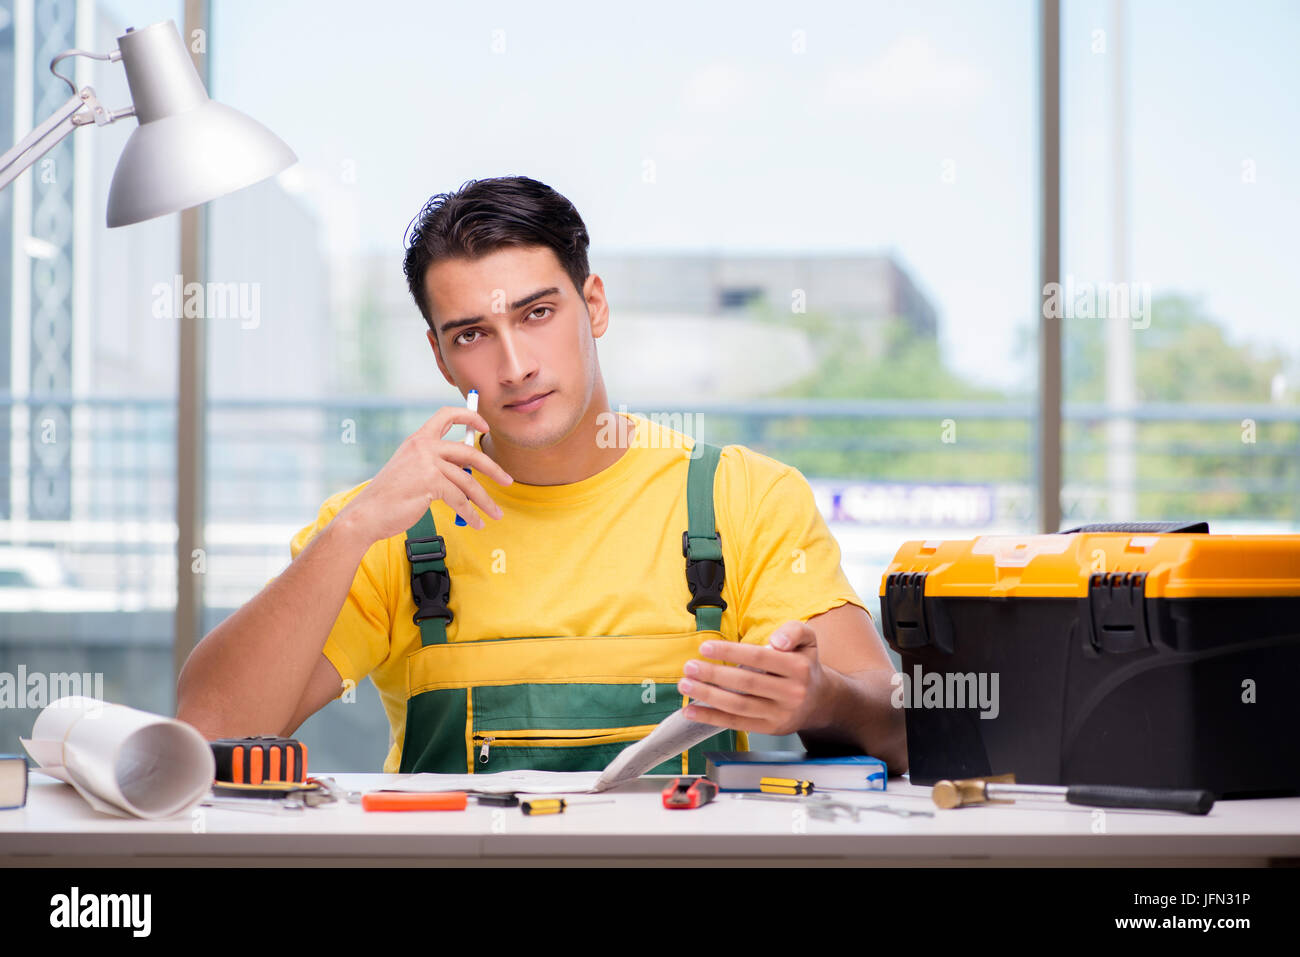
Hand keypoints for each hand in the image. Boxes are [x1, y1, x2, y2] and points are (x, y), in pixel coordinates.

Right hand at [337, 404, 514, 543]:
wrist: (367, 514)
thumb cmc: (390, 497)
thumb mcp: (411, 471)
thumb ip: (435, 465)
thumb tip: (467, 473)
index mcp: (418, 440)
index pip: (446, 415)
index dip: (469, 416)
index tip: (484, 426)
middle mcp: (423, 447)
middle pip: (469, 452)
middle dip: (493, 468)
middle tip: (508, 481)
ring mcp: (427, 463)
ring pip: (468, 482)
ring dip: (485, 501)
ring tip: (496, 514)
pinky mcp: (430, 482)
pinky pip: (460, 499)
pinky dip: (471, 514)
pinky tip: (476, 523)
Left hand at [676, 620, 833, 736]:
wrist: (820, 701)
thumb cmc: (805, 665)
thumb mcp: (807, 641)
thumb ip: (793, 631)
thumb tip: (776, 641)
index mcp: (798, 668)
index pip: (759, 657)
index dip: (730, 652)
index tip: (705, 647)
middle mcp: (791, 692)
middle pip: (746, 683)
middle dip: (713, 675)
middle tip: (689, 667)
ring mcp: (780, 714)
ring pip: (739, 705)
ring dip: (708, 696)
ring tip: (686, 685)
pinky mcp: (770, 729)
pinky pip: (736, 723)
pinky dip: (711, 718)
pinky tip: (692, 711)